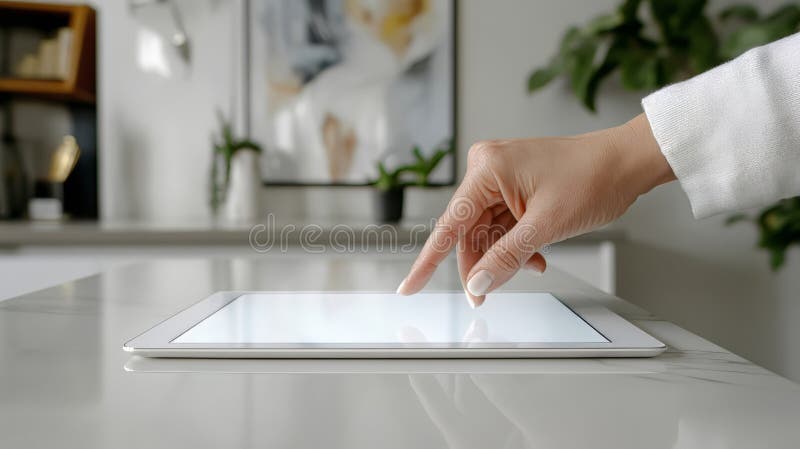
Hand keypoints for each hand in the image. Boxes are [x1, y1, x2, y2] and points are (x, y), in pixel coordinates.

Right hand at [397, 114, 673, 306]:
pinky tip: (536, 256)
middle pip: (467, 231)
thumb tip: (477, 283)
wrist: (626, 162)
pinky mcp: (513, 184)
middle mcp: (487, 167)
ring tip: (533, 265)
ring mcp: (500, 175)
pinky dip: (515, 244)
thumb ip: (506, 256)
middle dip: (482, 263)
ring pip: (486, 231)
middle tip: (487, 296)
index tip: (408, 288)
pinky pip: (502, 223)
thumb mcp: (546, 226)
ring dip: (504, 255)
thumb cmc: (592, 179)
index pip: (449, 224)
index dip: (427, 261)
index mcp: (487, 169)